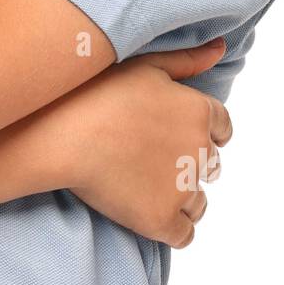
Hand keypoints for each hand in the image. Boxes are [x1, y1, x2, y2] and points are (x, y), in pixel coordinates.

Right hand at [59, 38, 231, 247]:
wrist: (61, 134)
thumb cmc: (96, 92)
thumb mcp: (145, 65)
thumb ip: (187, 60)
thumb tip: (222, 49)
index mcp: (200, 113)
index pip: (222, 131)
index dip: (199, 134)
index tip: (171, 137)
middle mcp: (201, 152)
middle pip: (209, 166)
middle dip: (185, 165)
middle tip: (145, 160)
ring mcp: (183, 189)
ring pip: (198, 203)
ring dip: (178, 198)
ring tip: (140, 187)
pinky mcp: (162, 220)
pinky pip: (185, 235)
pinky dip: (170, 228)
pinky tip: (144, 213)